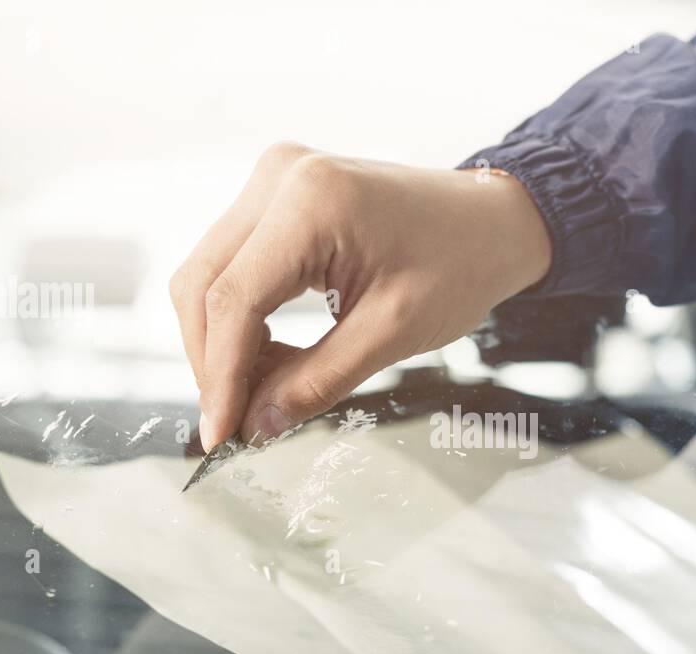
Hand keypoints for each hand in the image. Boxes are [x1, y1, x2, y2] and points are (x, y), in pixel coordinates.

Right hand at [169, 143, 552, 450]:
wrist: (493, 221)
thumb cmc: (461, 264)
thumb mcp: (392, 334)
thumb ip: (317, 381)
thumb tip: (255, 425)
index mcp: (311, 202)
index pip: (232, 299)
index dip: (219, 376)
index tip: (220, 433)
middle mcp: (280, 177)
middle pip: (202, 282)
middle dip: (212, 361)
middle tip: (235, 422)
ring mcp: (275, 179)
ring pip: (209, 274)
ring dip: (223, 341)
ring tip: (262, 392)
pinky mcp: (278, 195)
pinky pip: (234, 263)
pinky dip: (242, 317)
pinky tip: (272, 358)